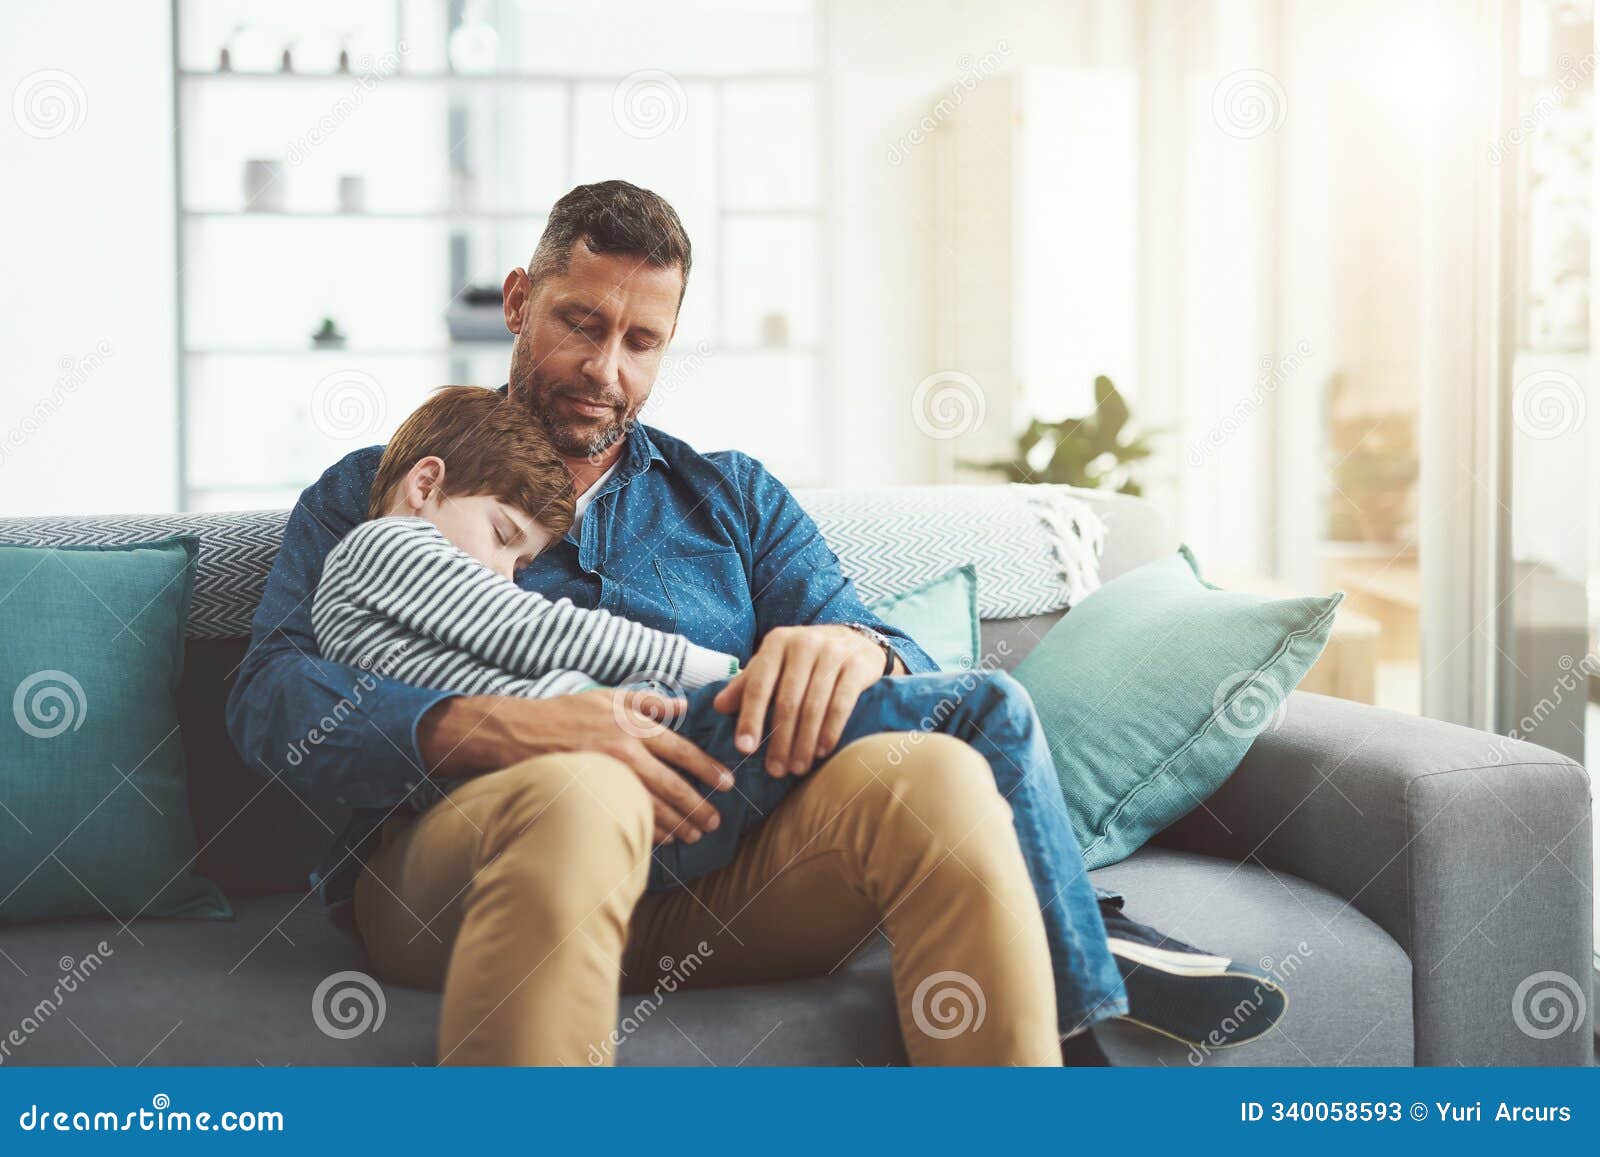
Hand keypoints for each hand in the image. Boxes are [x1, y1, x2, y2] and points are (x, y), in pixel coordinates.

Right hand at [416, 690, 733, 845]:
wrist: (517, 733)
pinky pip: (624, 816)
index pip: (681, 751)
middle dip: (697, 806)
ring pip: (651, 806)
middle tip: (715, 821)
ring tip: (694, 834)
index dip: (707, 769)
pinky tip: (662, 838)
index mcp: (632, 726)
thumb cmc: (565, 712)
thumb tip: (682, 705)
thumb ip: (647, 701)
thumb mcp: (607, 695)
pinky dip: (646, 830)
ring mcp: (607, 776)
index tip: (726, 784)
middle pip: (671, 785)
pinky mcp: (591, 794)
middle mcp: (624, 752)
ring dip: (677, 823)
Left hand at [710, 624, 892, 776]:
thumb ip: (747, 684)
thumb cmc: (804, 659)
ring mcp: (834, 653)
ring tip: (798, 768)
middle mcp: (804, 643)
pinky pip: (841, 704)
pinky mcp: (858, 666)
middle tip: (775, 771)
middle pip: (788, 701)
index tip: (744, 749)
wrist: (855, 640)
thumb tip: (718, 707)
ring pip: (814, 706)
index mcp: (777, 642)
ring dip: (804, 743)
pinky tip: (822, 751)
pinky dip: (830, 731)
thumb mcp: (774, 664)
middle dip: (780, 740)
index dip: (750, 719)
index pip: (758, 685)